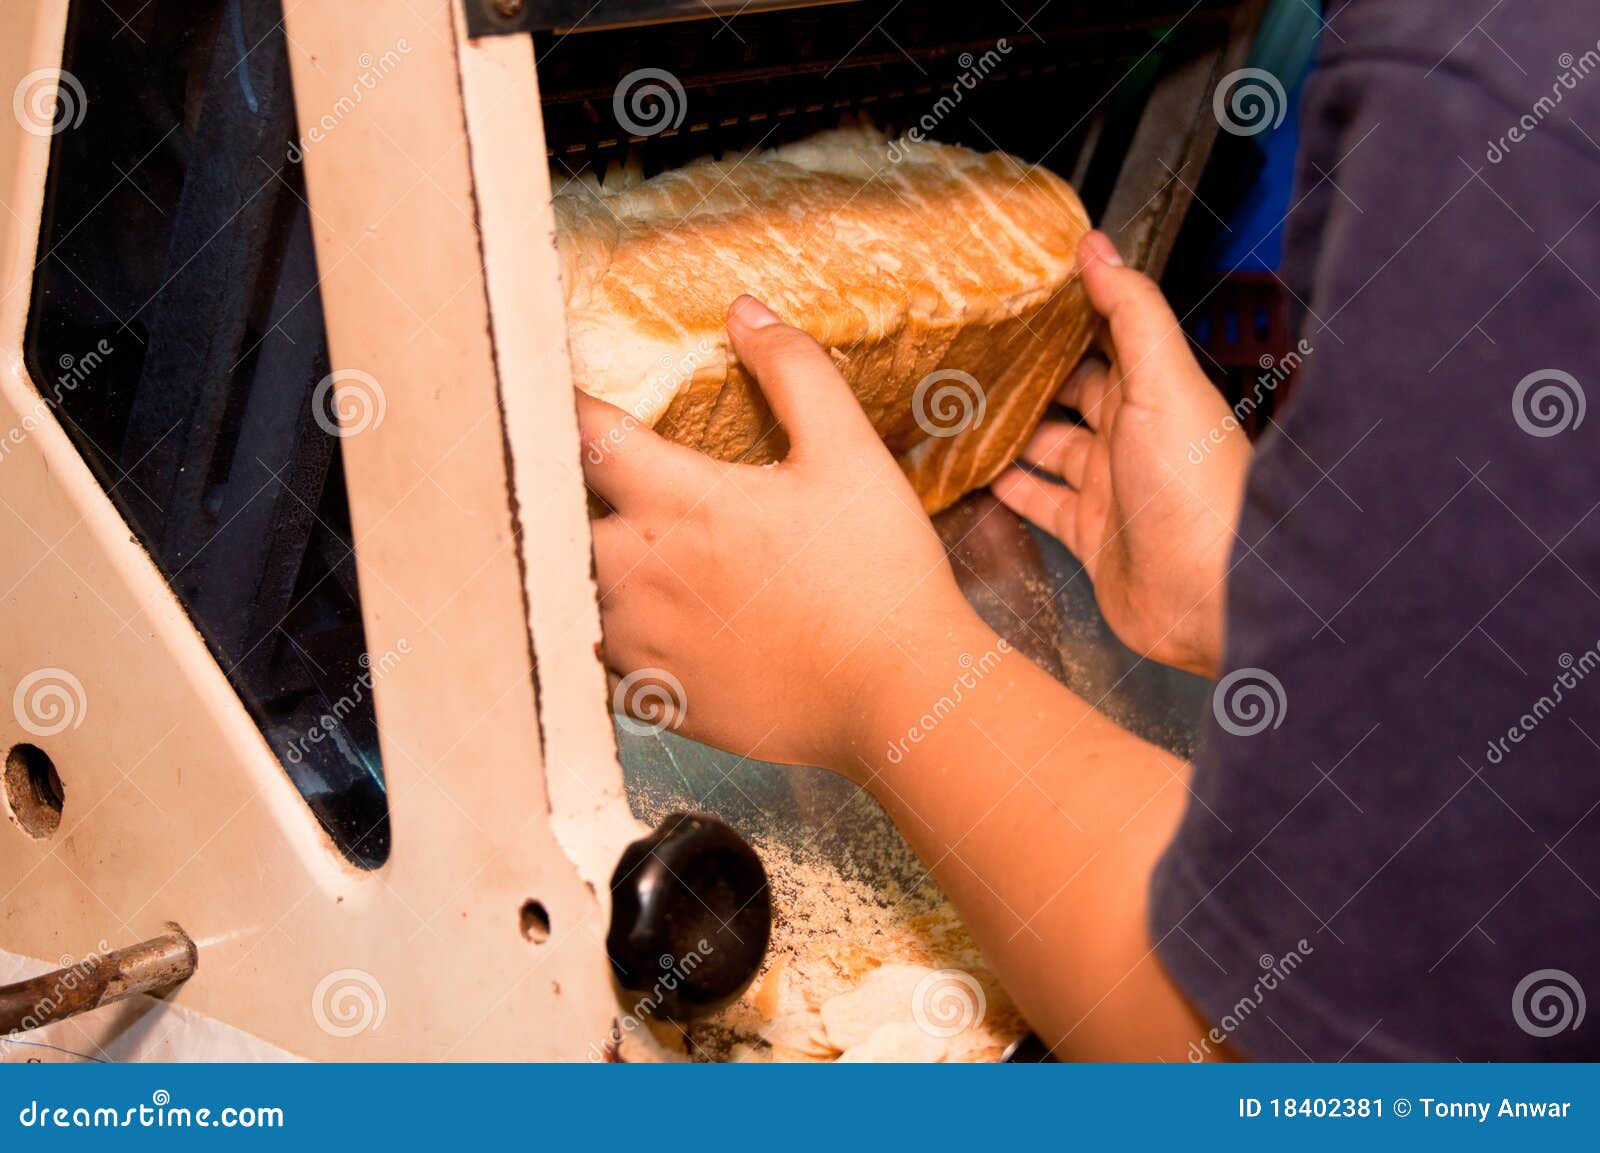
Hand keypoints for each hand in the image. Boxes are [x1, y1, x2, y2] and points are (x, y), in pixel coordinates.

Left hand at [580, 295, 983, 770]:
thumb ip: (793, 371)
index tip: (551, 388)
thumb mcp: (848, 452)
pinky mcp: (655, 695)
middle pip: (557, 516)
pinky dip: (599, 636)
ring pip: (569, 591)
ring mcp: (639, 639)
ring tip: (590, 547)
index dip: (561, 402)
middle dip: (560, 489)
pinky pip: (596, 660)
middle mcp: (636, 570)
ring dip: (577, 565)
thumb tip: (744, 313)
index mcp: (674, 500)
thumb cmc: (877, 573)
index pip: (584, 432)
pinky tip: (631, 624)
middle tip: (568, 474)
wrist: (895, 694)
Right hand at [993, 232, 1248, 677]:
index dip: (1068, 314)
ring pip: (1048, 447)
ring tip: (961, 406)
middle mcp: (1131, 435)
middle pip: (1071, 393)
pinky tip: (975, 472)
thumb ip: (1130, 312)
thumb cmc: (1198, 486)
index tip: (1020, 289)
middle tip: (976, 349)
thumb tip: (1096, 246)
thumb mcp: (1163, 381)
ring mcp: (1109, 487)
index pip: (1105, 339)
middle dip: (1029, 372)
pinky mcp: (1090, 536)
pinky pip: (1040, 504)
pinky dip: (1008, 489)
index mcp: (1153, 391)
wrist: (1211, 594)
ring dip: (1011, 429)